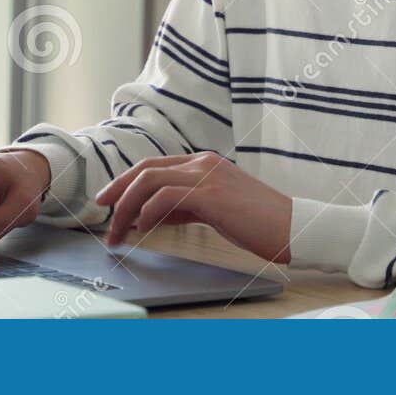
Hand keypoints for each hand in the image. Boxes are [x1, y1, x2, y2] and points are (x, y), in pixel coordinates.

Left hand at [94, 151, 291, 262]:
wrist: (294, 227)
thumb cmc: (259, 223)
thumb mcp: (216, 210)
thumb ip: (186, 206)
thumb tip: (153, 215)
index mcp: (204, 163)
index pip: (154, 165)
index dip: (126, 181)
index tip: (109, 199)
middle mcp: (203, 163)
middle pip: (145, 169)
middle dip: (117, 190)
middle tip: (100, 210)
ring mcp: (207, 176)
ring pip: (149, 181)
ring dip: (126, 208)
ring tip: (117, 231)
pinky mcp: (211, 194)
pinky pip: (166, 197)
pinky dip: (148, 212)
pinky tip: (144, 228)